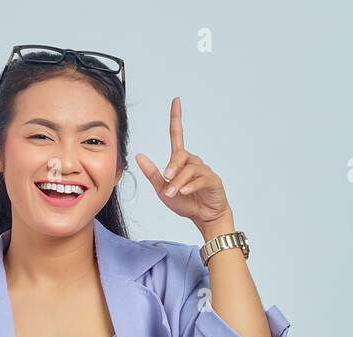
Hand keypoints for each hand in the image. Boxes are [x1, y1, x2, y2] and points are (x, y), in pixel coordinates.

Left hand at [135, 96, 232, 229]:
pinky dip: (191, 186)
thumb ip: (152, 174)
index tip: (176, 101)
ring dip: (179, 181)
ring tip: (173, 193)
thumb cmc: (185, 203)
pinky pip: (201, 179)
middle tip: (166, 179)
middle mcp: (193, 162)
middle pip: (181, 155)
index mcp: (181, 161)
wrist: (204, 218)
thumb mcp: (163, 190)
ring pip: (190, 169)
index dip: (176, 118)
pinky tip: (184, 192)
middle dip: (172, 167)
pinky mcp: (213, 180)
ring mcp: (205, 170)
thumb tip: (139, 155)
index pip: (177, 134)